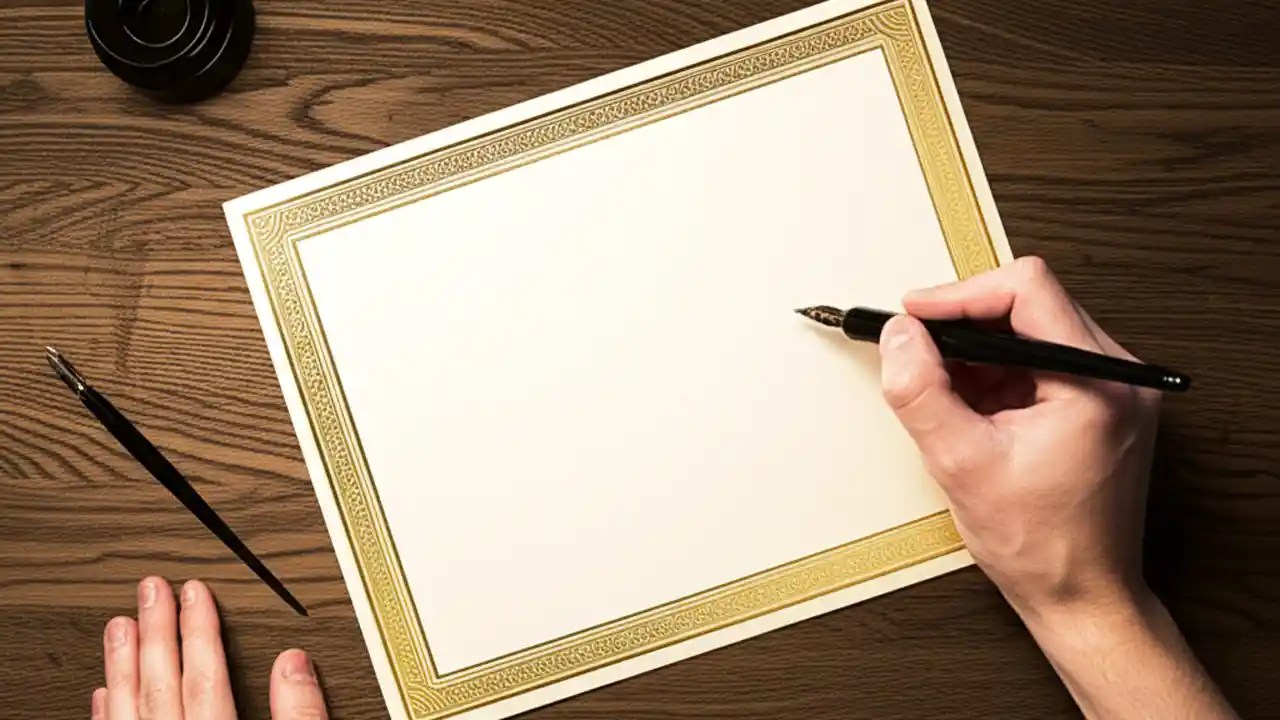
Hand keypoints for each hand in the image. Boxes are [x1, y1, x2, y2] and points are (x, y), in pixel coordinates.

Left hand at [91, 577, 328, 719]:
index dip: (200, 630)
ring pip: (129, 709)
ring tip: (118, 628)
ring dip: (123, 665)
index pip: (207, 677)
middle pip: (162, 685)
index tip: (195, 593)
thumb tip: (295, 664)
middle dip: (157, 633)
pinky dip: (107, 714)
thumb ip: (300, 715)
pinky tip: (104, 694)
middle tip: (150, 591)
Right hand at [879, 256, 1235, 718]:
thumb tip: (899, 335)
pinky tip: (973, 408)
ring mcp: (1115, 390)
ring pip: (1032, 329)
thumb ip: (921, 390)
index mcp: (1097, 382)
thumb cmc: (1041, 545)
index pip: (1026, 289)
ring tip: (945, 392)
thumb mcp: (960, 463)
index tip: (915, 315)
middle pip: (1030, 303)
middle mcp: (1119, 377)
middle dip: (965, 323)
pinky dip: (998, 374)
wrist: (1081, 595)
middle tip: (918, 351)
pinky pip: (1040, 361)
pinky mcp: (1101, 404)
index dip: (959, 295)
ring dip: (979, 351)